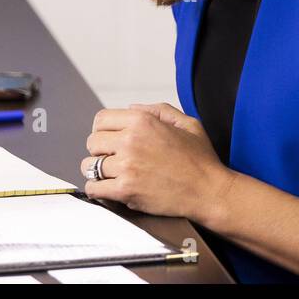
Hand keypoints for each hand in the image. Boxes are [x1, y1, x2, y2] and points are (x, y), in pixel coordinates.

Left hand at [81, 103, 233, 223]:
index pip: (101, 119)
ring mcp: (126, 166)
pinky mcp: (125, 190)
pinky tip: (110, 189)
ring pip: (89, 166)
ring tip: (113, 175)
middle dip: (101, 150)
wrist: (209, 191)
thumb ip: (157, 110)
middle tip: (114, 159)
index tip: (110, 140)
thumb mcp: (186, 123)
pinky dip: (98, 190)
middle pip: (92, 142)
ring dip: (98, 171)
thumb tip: (130, 107)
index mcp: (142, 121)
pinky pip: (94, 188)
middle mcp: (131, 140)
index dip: (104, 130)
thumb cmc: (201, 159)